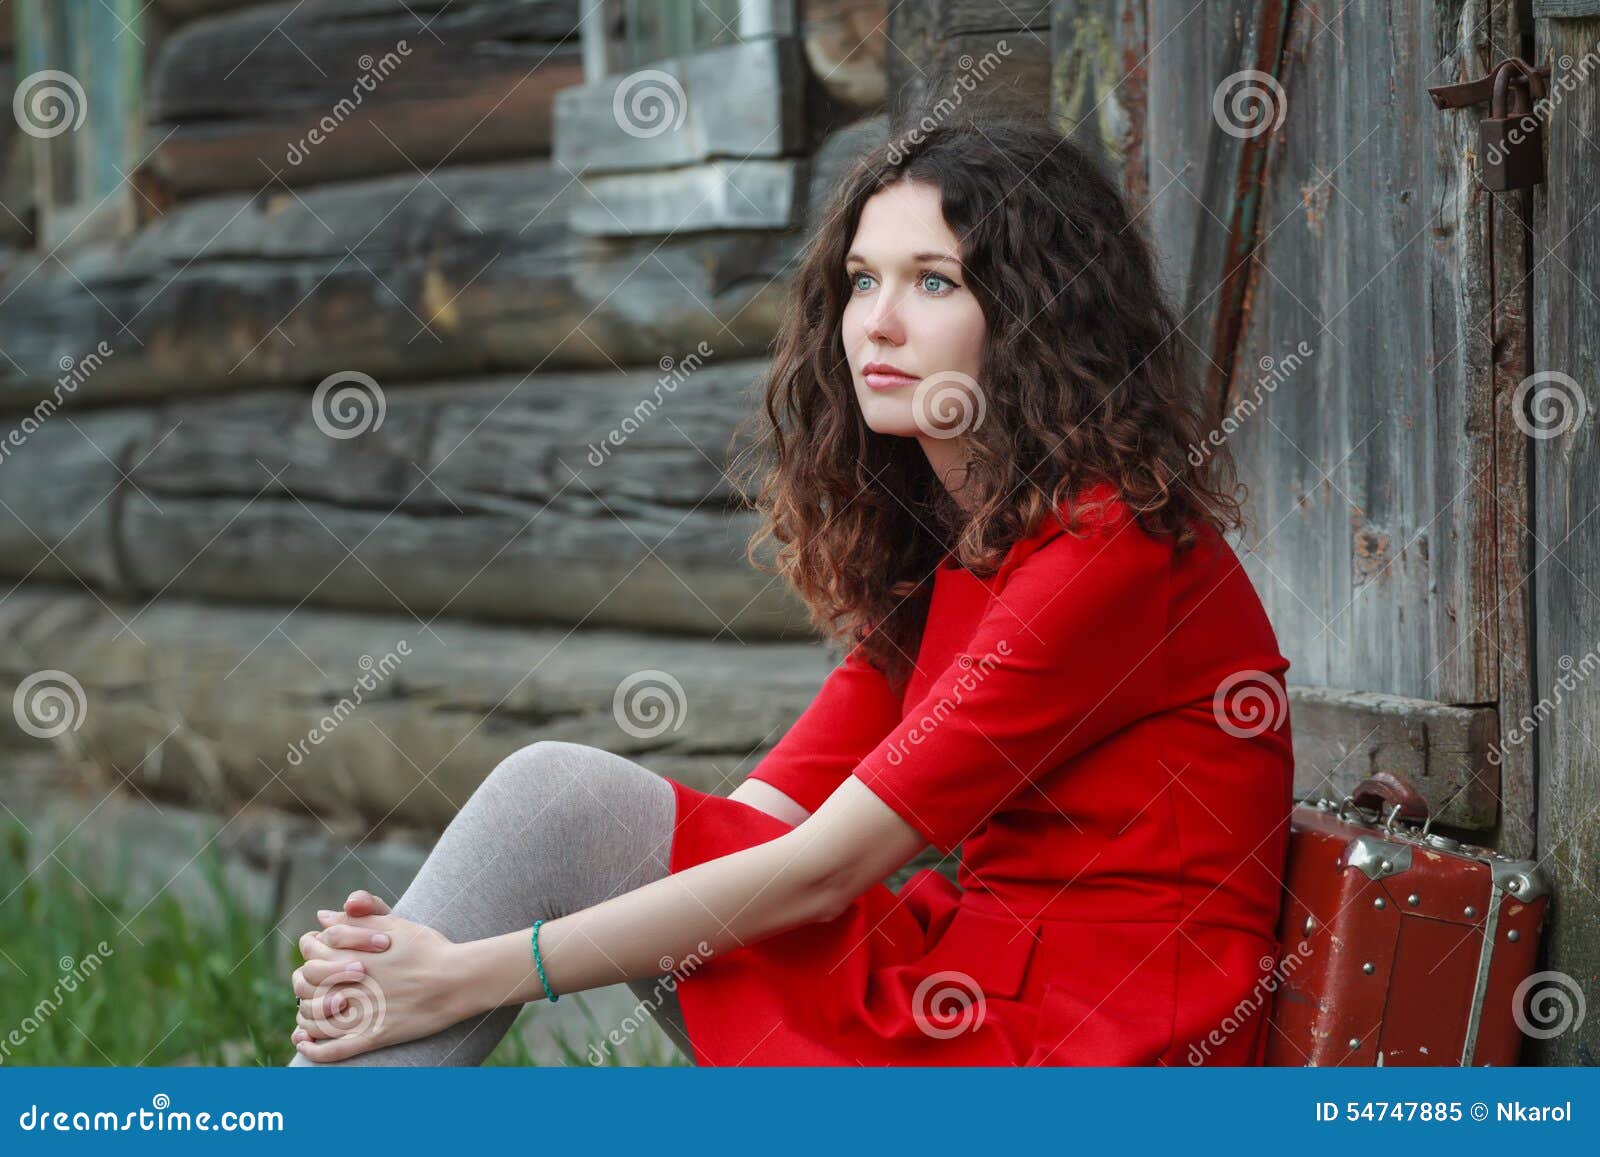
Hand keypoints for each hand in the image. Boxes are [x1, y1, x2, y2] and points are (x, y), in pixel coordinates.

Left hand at [290, 892, 471, 1061]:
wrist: (456, 979)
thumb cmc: (428, 948)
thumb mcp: (394, 924)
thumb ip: (356, 919)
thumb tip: (323, 917)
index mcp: (351, 955)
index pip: (310, 950)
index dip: (310, 948)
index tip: (318, 950)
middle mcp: (348, 985)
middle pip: (305, 984)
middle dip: (303, 981)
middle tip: (312, 981)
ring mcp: (359, 1014)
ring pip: (312, 1019)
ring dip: (303, 1015)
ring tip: (308, 1012)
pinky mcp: (372, 1037)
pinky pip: (331, 1050)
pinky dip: (311, 1049)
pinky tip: (303, 1042)